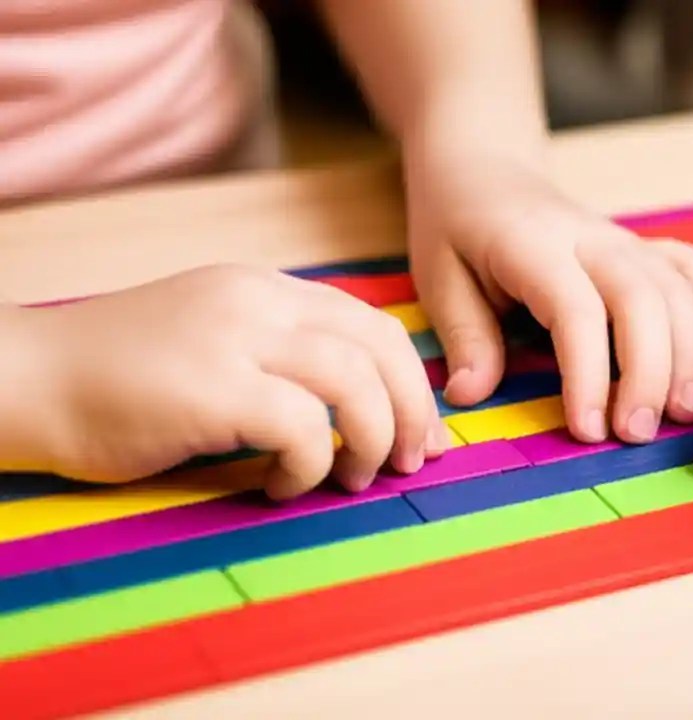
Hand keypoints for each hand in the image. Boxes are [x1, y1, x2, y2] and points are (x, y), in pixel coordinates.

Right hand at [22, 265, 444, 498]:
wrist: (25, 378)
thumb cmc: (119, 379)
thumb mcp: (214, 341)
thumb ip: (281, 356)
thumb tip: (360, 407)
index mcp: (264, 290)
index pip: (372, 324)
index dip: (410, 381)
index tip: (419, 432)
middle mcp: (257, 303)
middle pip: (380, 347)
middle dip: (411, 411)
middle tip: (408, 462)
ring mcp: (233, 339)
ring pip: (354, 381)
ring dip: (371, 438)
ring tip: (354, 477)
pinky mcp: (211, 388)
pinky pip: (303, 426)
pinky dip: (312, 465)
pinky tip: (285, 486)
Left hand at [403, 148, 692, 443]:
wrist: (486, 170)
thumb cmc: (458, 227)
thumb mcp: (439, 277)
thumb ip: (463, 335)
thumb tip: (469, 394)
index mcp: (533, 245)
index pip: (577, 311)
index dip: (589, 375)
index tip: (588, 432)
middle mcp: (591, 238)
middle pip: (643, 299)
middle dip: (651, 372)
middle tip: (639, 434)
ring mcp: (626, 240)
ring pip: (678, 290)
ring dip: (688, 355)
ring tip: (681, 415)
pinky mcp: (646, 247)